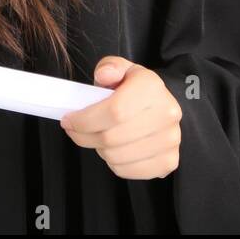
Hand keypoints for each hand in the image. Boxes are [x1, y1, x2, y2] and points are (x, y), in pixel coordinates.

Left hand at [59, 56, 182, 178]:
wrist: (160, 105)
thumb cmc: (133, 87)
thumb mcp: (120, 68)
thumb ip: (109, 67)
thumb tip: (104, 75)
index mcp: (152, 87)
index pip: (114, 111)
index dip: (85, 120)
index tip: (68, 120)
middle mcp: (167, 114)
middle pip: (111, 137)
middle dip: (84, 136)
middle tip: (75, 130)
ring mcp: (171, 141)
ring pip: (116, 156)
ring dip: (99, 149)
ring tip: (98, 136)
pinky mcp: (169, 162)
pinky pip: (128, 171)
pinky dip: (114, 163)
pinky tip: (113, 149)